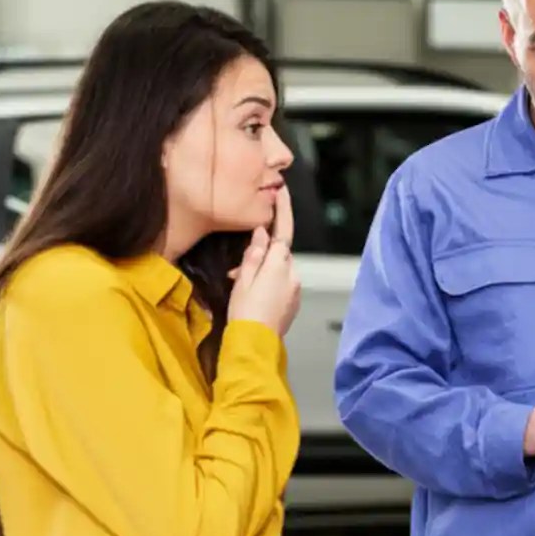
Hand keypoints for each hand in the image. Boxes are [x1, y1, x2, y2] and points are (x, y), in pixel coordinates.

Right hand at [228, 186, 300, 336]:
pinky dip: (269, 283)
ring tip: (241, 285)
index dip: (282, 210)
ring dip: (264, 270)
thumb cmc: (245, 312)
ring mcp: (296, 289)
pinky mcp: (294, 302)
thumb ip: (254, 254)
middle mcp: (293, 274)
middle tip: (238, 266)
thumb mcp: (242, 280)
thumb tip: (262, 233)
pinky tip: (254, 296)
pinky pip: (282, 284)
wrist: (256, 345)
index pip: (283, 231)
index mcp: (279, 264)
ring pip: (279, 268)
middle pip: (279, 252)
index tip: (281, 190)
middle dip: (263, 252)